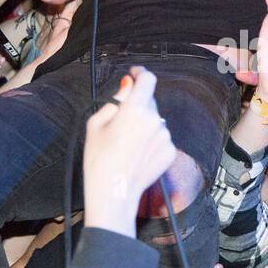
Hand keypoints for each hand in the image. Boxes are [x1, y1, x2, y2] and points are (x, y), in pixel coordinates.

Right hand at [81, 67, 176, 232]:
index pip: (148, 79)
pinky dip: (151, 140)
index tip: (133, 75)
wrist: (113, 193)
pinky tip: (137, 154)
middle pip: (150, 101)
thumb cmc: (99, 159)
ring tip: (127, 144)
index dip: (140, 74)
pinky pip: (161, 137)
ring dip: (144, 124)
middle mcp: (156, 120)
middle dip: (137, 104)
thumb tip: (128, 85)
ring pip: (155, 120)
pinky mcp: (170, 151)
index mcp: (136, 109)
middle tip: (120, 122)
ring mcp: (166, 136)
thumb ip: (115, 99)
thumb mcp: (96, 123)